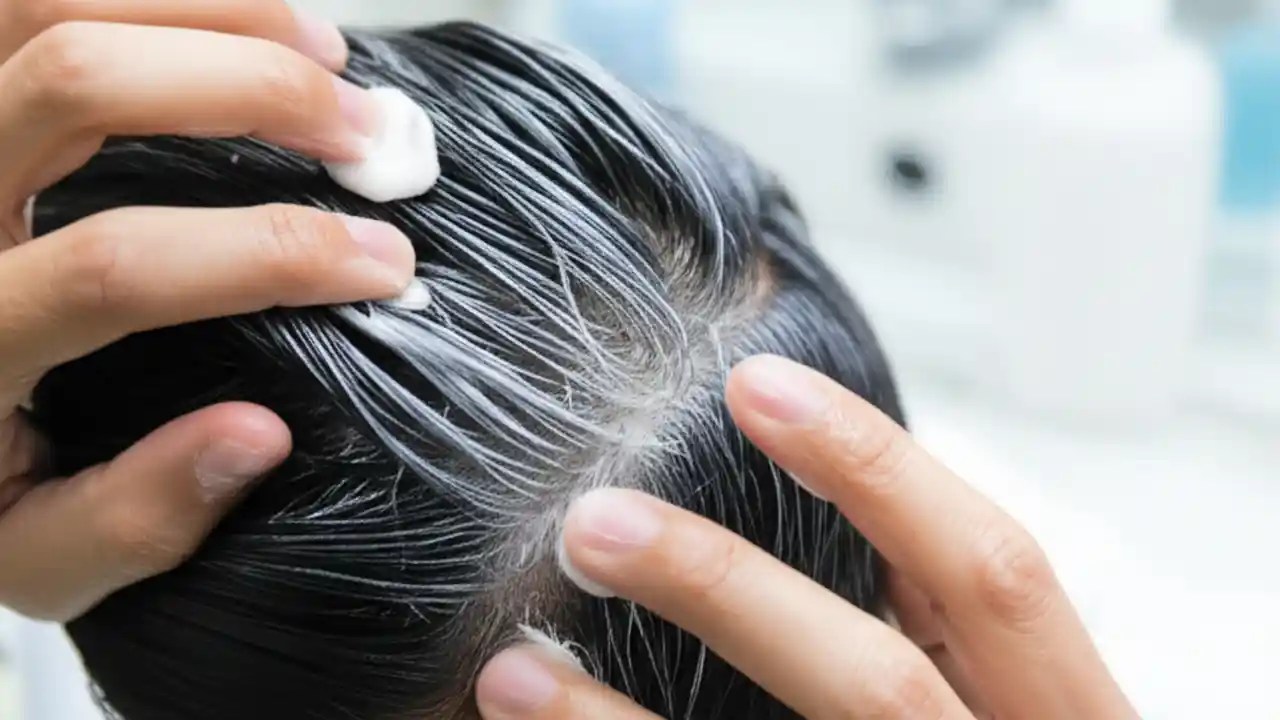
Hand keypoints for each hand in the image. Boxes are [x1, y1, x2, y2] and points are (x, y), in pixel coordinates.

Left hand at [0, 0, 415, 621]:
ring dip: (218, 13)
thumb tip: (260, 433)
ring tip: (330, 53)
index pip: (115, 265)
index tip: (387, 266)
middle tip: (370, 133)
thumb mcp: (35, 555)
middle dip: (256, 90)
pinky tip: (248, 28)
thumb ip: (134, 520)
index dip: (269, 253)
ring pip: (52, 3)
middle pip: (78, 80)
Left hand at [474, 356, 1138, 719]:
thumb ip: (945, 625)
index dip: (878, 466)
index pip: (994, 572)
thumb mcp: (1016, 700)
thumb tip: (822, 493)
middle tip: (592, 522)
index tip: (752, 385)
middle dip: (727, 589)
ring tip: (512, 671)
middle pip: (876, 679)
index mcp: (1069, 715)